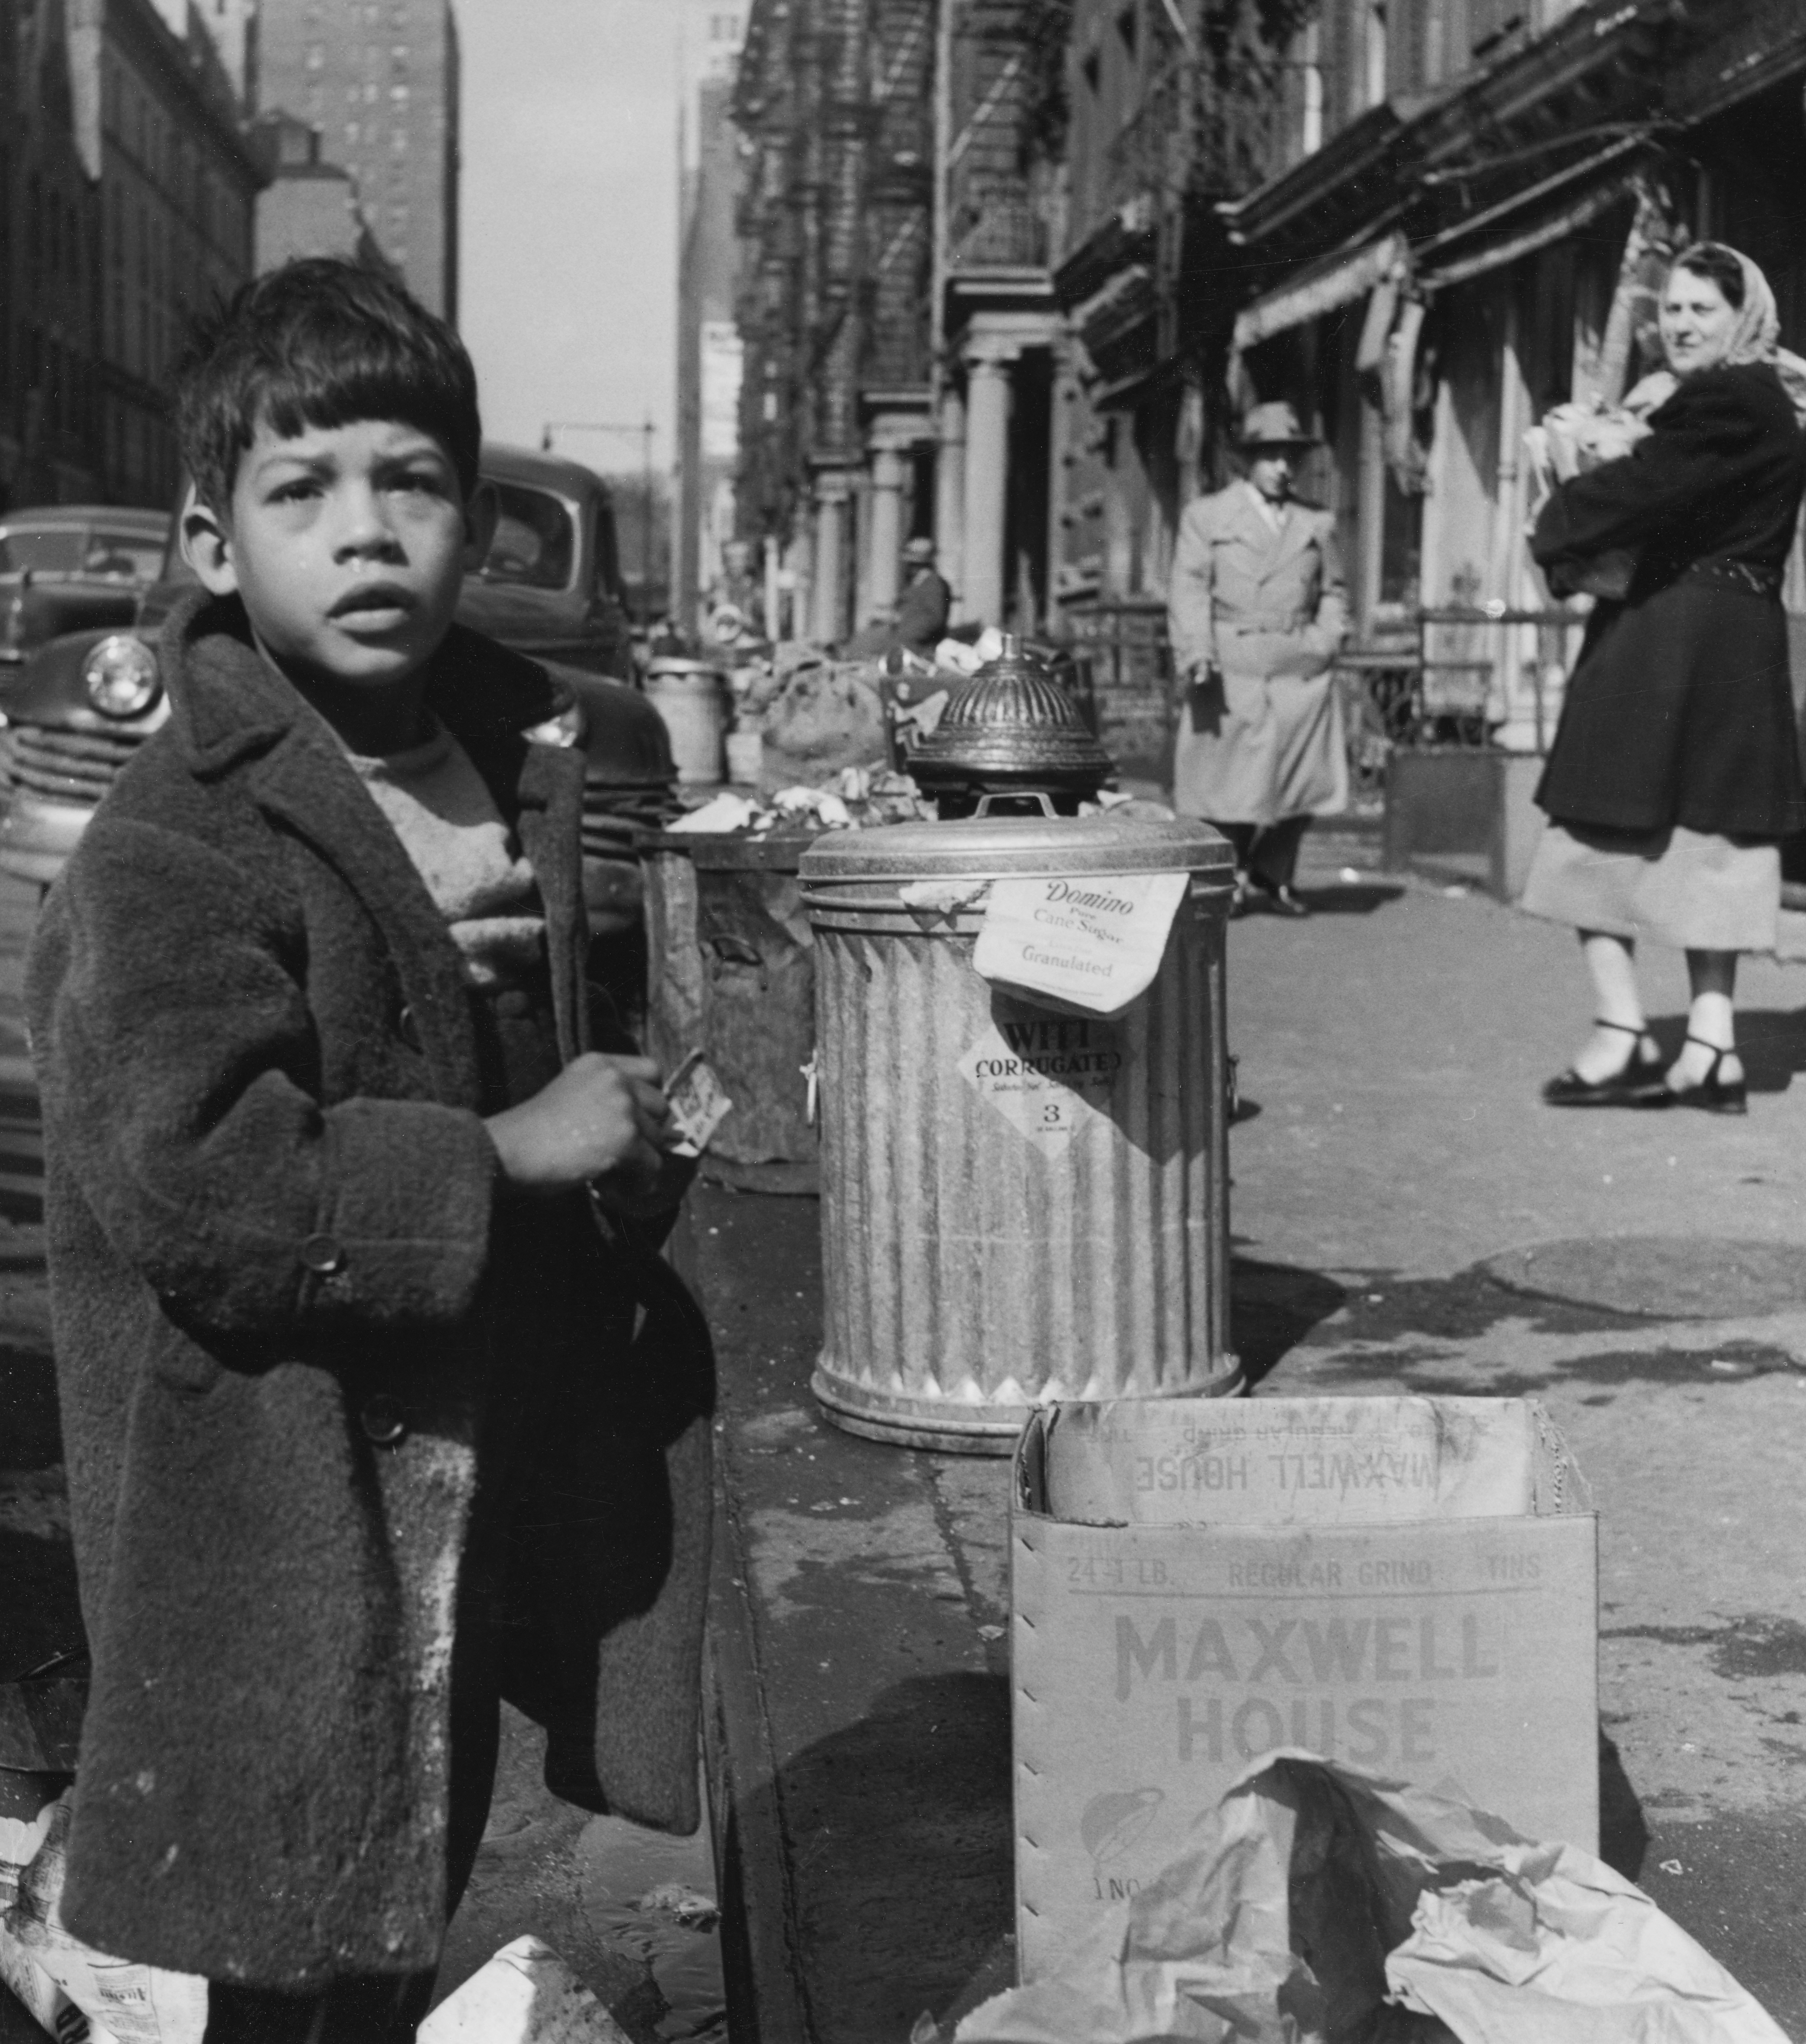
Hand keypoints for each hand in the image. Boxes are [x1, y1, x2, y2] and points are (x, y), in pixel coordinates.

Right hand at [485, 1053, 673, 1195]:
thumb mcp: (572, 1095)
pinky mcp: (625, 1139)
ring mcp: (622, 1107)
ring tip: (610, 1172)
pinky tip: (613, 1187)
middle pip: (660, 1107)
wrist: (509, 1152)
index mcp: (600, 1063)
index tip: (638, 1120)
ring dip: (639, 1161)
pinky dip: (638, 1183)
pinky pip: (652, 1167)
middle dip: (646, 1133)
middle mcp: (615, 1079)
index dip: (650, 1098)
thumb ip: (607, 1098)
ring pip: (657, 1140)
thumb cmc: (532, 1133)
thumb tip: (650, 1124)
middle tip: (619, 1154)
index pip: (652, 1070)